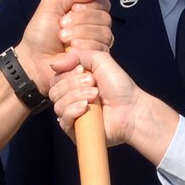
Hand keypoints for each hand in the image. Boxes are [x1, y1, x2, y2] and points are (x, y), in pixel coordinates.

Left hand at [16, 0, 111, 87]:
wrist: (33, 60)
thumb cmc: (40, 33)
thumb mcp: (51, 5)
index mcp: (86, 13)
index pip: (103, 4)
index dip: (88, 6)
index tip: (71, 10)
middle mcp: (95, 28)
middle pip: (105, 18)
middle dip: (80, 21)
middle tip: (61, 27)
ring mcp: (96, 45)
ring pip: (104, 33)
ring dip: (80, 34)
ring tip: (63, 40)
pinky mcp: (96, 61)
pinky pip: (100, 49)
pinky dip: (83, 47)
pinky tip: (70, 51)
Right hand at [50, 47, 178, 160]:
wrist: (131, 109)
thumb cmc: (119, 86)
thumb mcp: (100, 60)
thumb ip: (77, 55)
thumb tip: (53, 64)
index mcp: (74, 83)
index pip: (55, 78)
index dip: (67, 73)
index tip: (83, 71)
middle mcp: (71, 98)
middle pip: (54, 91)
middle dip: (73, 84)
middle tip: (93, 84)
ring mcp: (72, 115)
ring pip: (58, 104)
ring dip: (76, 96)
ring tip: (95, 96)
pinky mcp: (74, 130)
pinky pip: (63, 120)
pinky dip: (73, 110)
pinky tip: (86, 107)